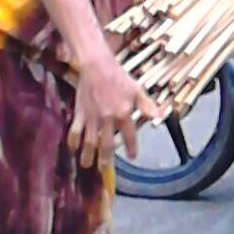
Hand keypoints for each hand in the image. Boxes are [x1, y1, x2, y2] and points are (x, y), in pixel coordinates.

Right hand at [68, 51, 160, 167]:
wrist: (97, 65)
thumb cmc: (118, 76)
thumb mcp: (136, 89)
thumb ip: (147, 105)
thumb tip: (161, 115)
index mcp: (123, 113)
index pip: (130, 136)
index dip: (132, 147)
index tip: (133, 156)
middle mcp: (108, 119)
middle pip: (107, 144)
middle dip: (106, 158)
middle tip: (105, 168)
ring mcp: (93, 117)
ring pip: (90, 142)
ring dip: (89, 155)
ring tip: (87, 165)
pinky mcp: (80, 113)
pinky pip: (75, 131)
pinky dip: (73, 141)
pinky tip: (72, 148)